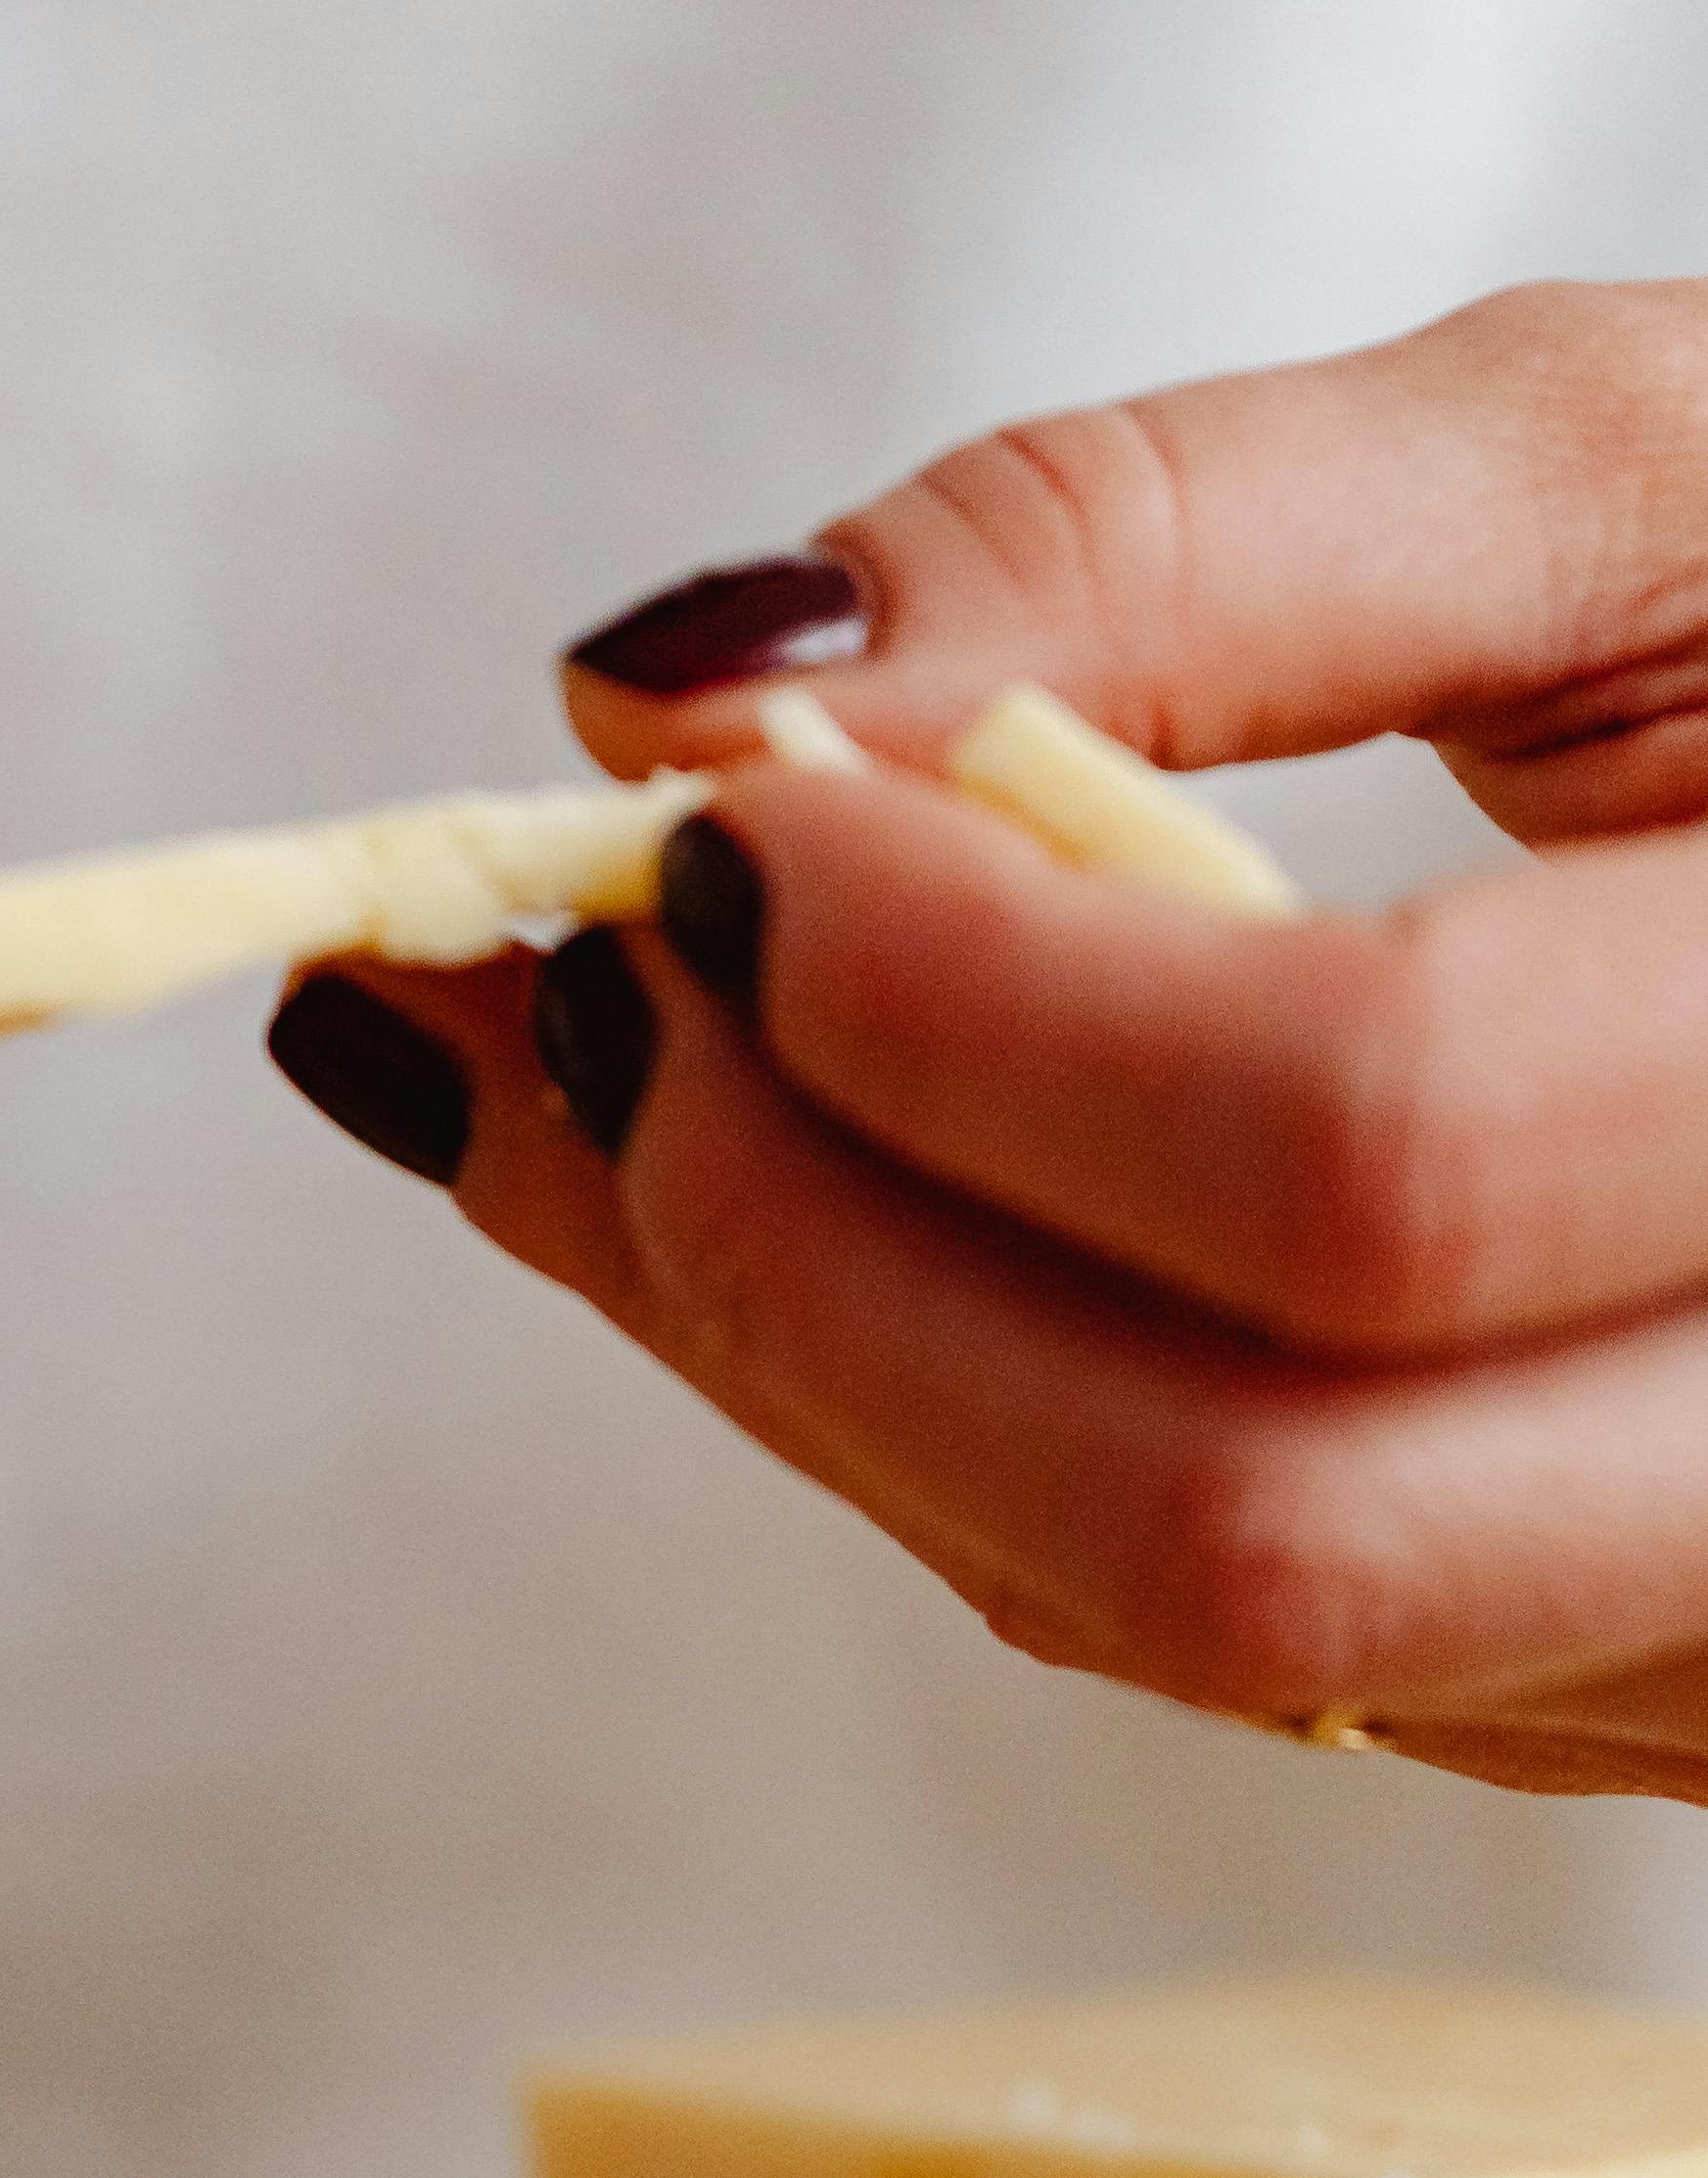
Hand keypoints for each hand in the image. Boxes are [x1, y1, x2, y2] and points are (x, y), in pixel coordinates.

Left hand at [267, 281, 1707, 1801]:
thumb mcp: (1649, 461)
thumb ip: (1171, 535)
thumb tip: (684, 687)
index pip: (1366, 1155)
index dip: (955, 1007)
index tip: (699, 816)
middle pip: (1233, 1517)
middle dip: (799, 1250)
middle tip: (578, 974)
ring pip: (1183, 1642)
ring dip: (802, 1360)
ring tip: (586, 1063)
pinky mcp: (1665, 1716)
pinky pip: (1218, 1660)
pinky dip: (933, 1435)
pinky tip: (795, 1200)